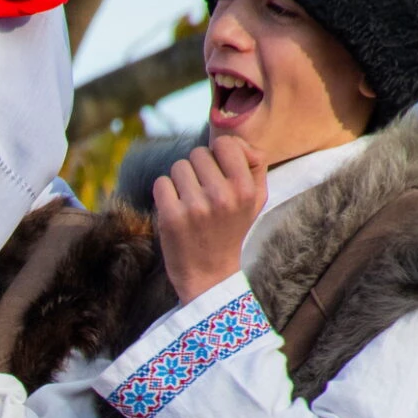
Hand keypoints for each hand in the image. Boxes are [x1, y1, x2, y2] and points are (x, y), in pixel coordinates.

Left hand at [155, 136, 267, 304]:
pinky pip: (161, 183)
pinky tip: (176, 208)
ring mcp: (195, 206)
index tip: (217, 168)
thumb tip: (238, 143)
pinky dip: (165, 193)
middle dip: (197, 169)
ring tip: (190, 201)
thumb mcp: (255, 200)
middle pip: (198, 153)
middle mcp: (222, 195)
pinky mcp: (171, 216)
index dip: (218, 152)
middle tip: (202, 191)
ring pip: (178, 166)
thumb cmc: (231, 231)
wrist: (210, 275)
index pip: (225, 143)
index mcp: (245, 188)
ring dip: (180, 181)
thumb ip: (254, 165)